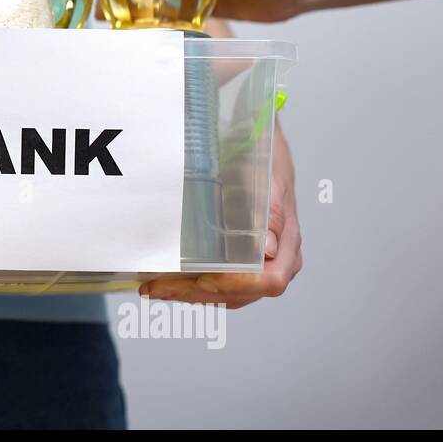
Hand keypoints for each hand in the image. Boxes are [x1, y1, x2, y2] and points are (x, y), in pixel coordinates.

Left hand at [139, 125, 301, 307]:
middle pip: (240, 294)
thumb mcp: (269, 178)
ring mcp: (259, 265)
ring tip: (154, 288)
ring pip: (227, 294)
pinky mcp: (241, 262)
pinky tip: (167, 281)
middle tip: (158, 288)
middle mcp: (277, 261)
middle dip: (197, 294)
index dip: (236, 285)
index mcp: (287, 244)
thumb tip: (267, 247)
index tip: (204, 279)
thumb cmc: (265, 161)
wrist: (260, 147)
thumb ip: (271, 211)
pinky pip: (220, 284)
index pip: (268, 281)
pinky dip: (192, 286)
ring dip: (189, 293)